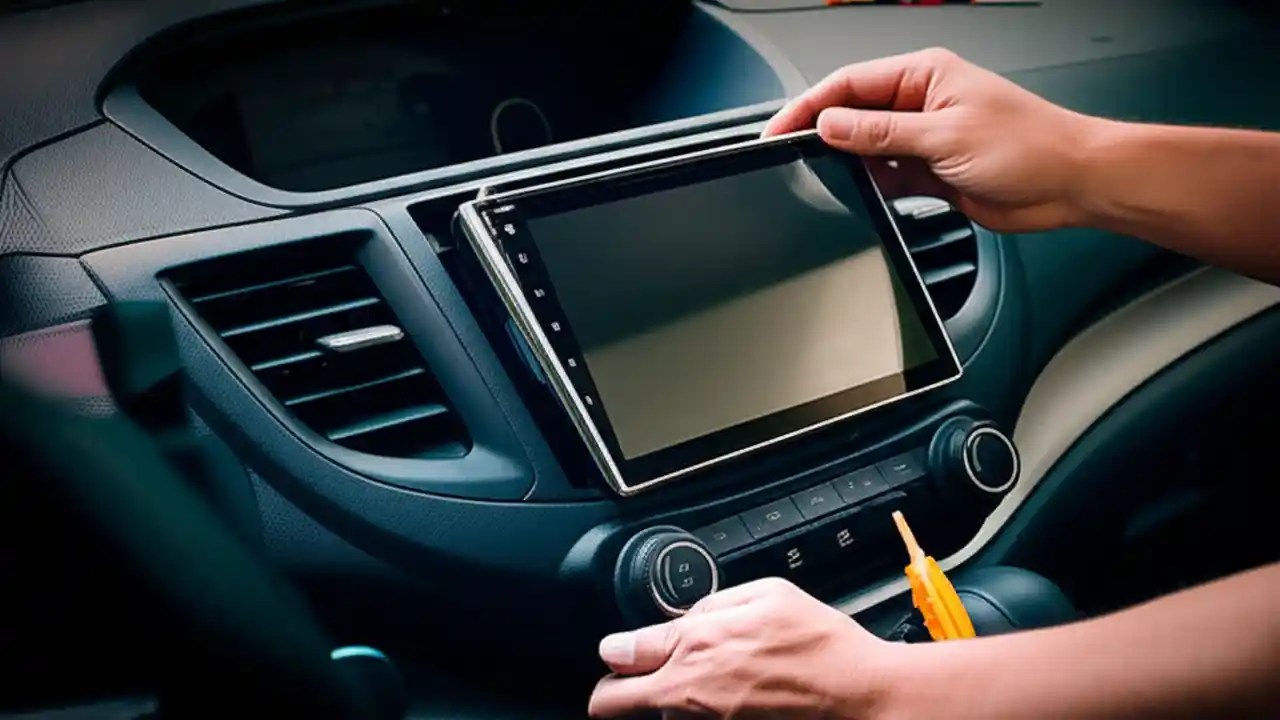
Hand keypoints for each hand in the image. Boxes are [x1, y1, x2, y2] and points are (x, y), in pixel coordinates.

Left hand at [587, 578, 899, 718]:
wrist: (863, 699)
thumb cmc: (824, 647)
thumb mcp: (768, 593)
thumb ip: (711, 603)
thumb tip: (680, 617)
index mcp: (694, 645)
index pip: (617, 659)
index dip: (616, 655)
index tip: (621, 654)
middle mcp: (688, 694)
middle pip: (612, 705)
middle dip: (619, 691)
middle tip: (641, 680)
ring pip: (658, 717)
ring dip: (672, 702)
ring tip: (718, 684)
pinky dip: (701, 714)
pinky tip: (735, 700)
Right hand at [764, 48, 1103, 233]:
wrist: (1070, 183)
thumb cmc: (1030, 146)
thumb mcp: (944, 136)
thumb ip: (881, 133)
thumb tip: (830, 125)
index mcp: (925, 75)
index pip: (849, 84)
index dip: (809, 106)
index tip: (778, 129)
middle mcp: (921, 103)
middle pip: (851, 114)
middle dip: (820, 134)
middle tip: (785, 156)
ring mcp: (923, 138)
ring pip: (865, 148)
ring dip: (846, 163)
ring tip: (819, 179)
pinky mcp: (929, 171)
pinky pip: (884, 176)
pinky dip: (869, 187)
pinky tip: (857, 196)